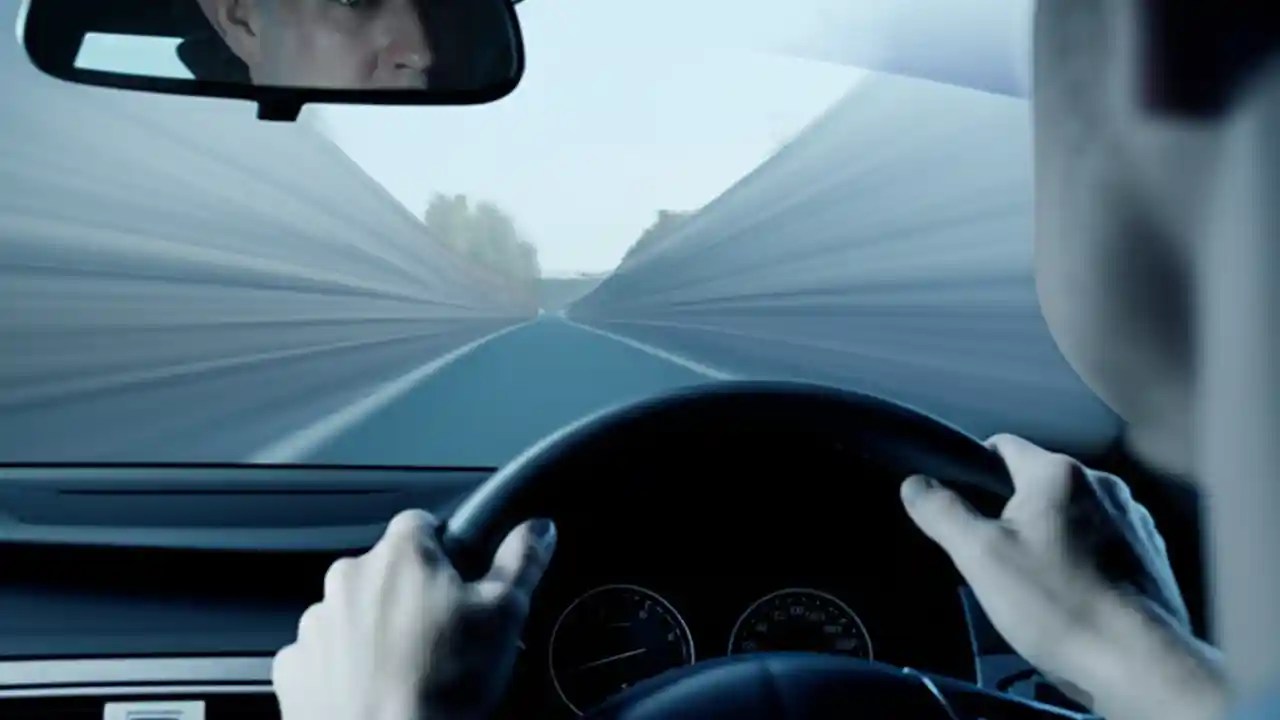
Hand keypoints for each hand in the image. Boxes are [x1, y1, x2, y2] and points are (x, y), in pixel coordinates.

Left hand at [272, 509, 556, 719]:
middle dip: (409, 595)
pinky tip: (372, 690)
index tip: (458, 584)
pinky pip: (323, 655)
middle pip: (386, 571)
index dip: (444, 553)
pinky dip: (344, 668)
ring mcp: (316, 623)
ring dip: (375, 631)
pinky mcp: (295, 666)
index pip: (422, 525)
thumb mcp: (504, 615)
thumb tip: (538, 529)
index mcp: (400, 554)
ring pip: (353, 612)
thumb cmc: (442, 684)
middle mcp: (349, 578)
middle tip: (440, 637)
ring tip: (407, 671)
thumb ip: (521, 561)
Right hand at [900, 434, 1226, 719]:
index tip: (962, 507)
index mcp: (1059, 473)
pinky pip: (1103, 541)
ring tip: (1036, 582)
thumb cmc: (1058, 605)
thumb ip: (942, 512)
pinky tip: (1072, 594)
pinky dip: (1083, 559)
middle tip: (993, 556)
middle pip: (1038, 483)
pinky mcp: (1152, 554)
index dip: (973, 470)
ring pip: (1072, 514)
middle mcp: (1104, 485)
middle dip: (1012, 512)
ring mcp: (1134, 519)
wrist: (1137, 662)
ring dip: (1051, 536)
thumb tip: (915, 484)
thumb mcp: (980, 557)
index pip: (1002, 445)